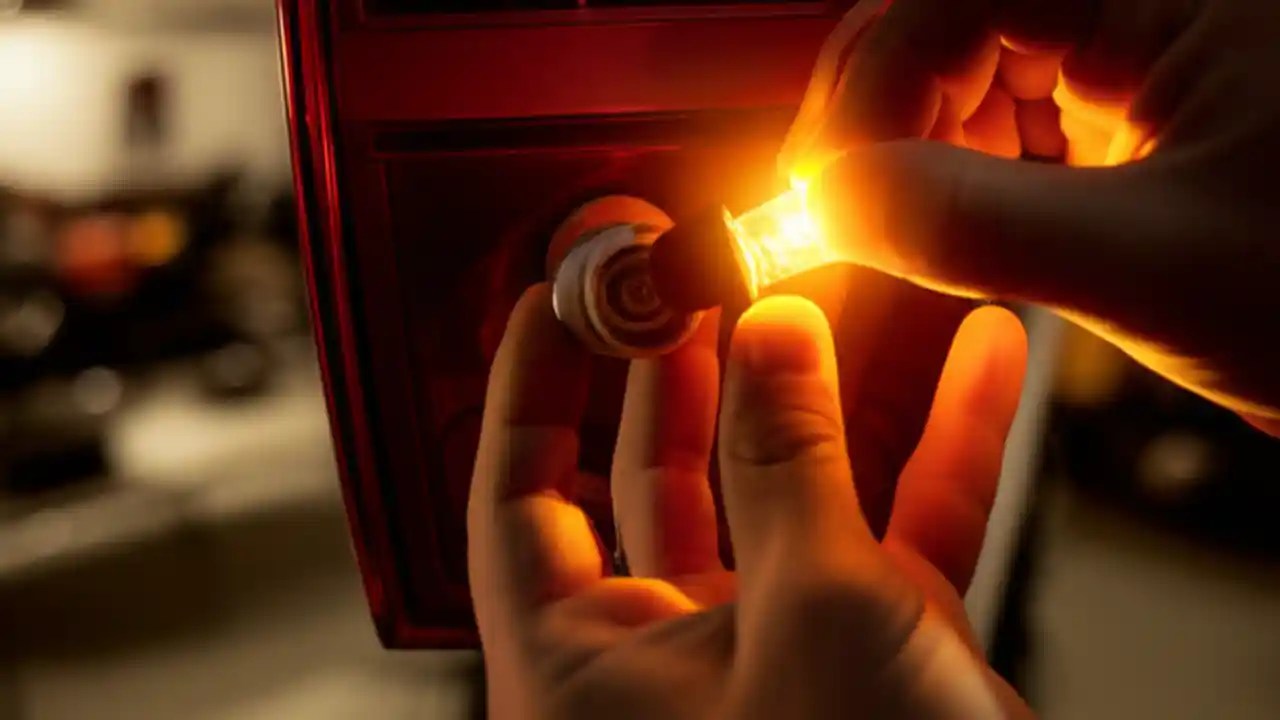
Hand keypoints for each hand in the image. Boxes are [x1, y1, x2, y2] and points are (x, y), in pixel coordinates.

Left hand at [468, 284, 1032, 718]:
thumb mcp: (811, 611)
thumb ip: (790, 463)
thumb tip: (774, 337)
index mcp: (583, 672)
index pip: (517, 499)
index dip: (530, 388)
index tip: (553, 298)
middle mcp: (666, 665)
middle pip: (654, 479)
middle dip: (691, 367)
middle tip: (703, 272)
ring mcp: (772, 661)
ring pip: (782, 498)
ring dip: (820, 396)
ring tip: (825, 288)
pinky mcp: (867, 666)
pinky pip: (892, 539)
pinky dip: (931, 457)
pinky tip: (970, 371)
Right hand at [782, 0, 1279, 433]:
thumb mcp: (1148, 264)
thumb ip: (967, 222)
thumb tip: (829, 200)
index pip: (957, 0)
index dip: (869, 88)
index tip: (818, 188)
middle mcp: (1158, 1)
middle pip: (957, 24)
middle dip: (888, 118)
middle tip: (841, 211)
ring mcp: (1154, 46)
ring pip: (981, 68)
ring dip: (928, 147)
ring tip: (919, 227)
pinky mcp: (1151, 102)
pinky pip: (1026, 113)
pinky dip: (980, 170)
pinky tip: (981, 220)